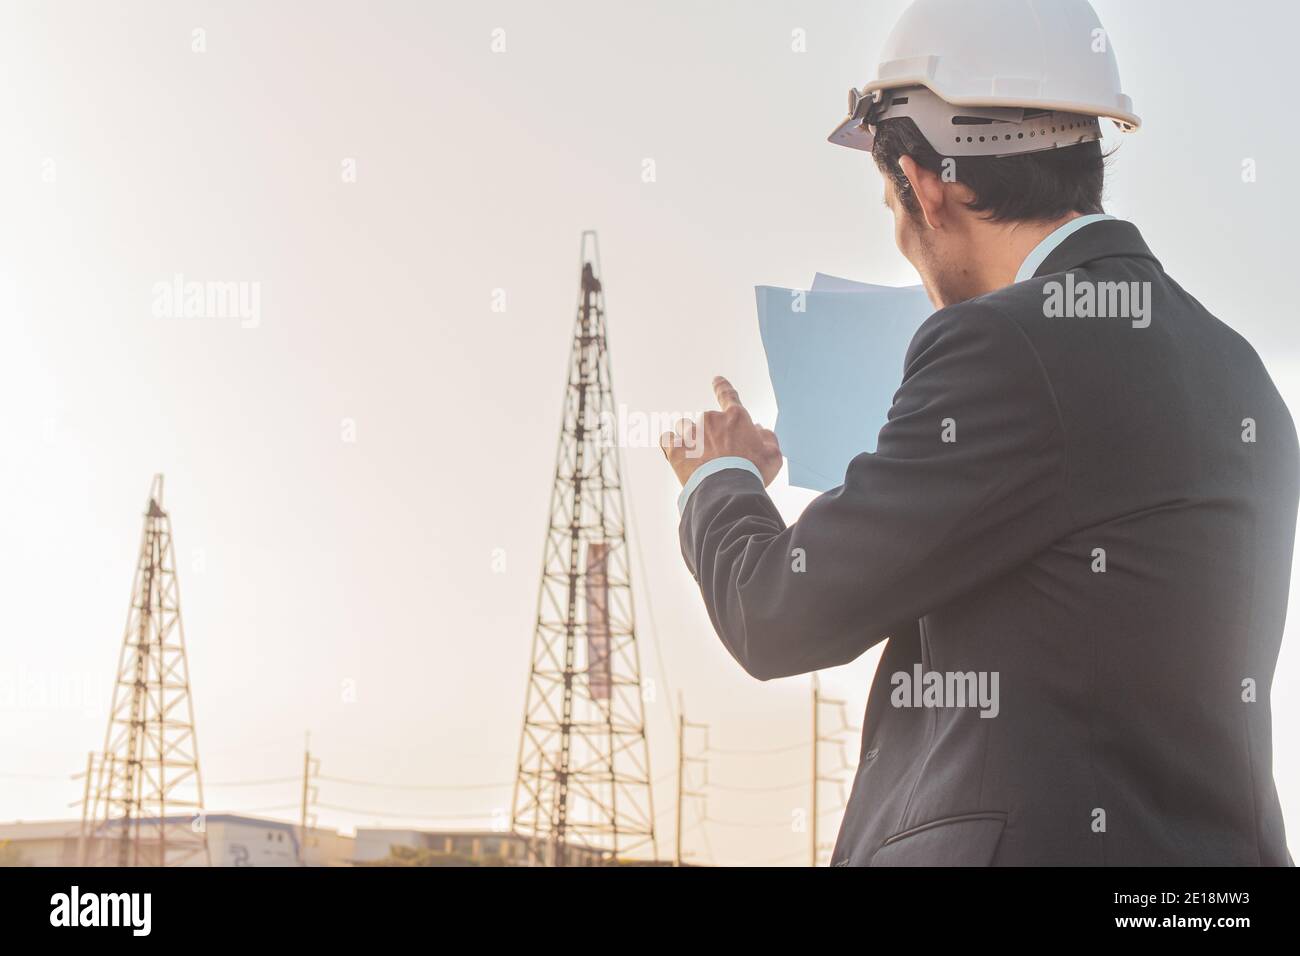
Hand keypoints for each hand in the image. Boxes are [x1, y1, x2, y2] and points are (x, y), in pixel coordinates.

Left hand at [659, 376, 781, 486]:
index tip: (716, 380)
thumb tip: (758, 428)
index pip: (727, 395)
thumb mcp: (772, 455)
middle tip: (718, 457)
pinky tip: (678, 456)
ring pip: (685, 428)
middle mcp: (711, 419)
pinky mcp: (676, 448)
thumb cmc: (753, 473)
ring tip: (697, 458)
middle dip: (711, 434)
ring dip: (690, 438)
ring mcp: (692, 432)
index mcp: (735, 417)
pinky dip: (671, 445)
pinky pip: (667, 439)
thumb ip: (767, 437)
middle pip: (706, 420)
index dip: (722, 386)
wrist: (728, 491)